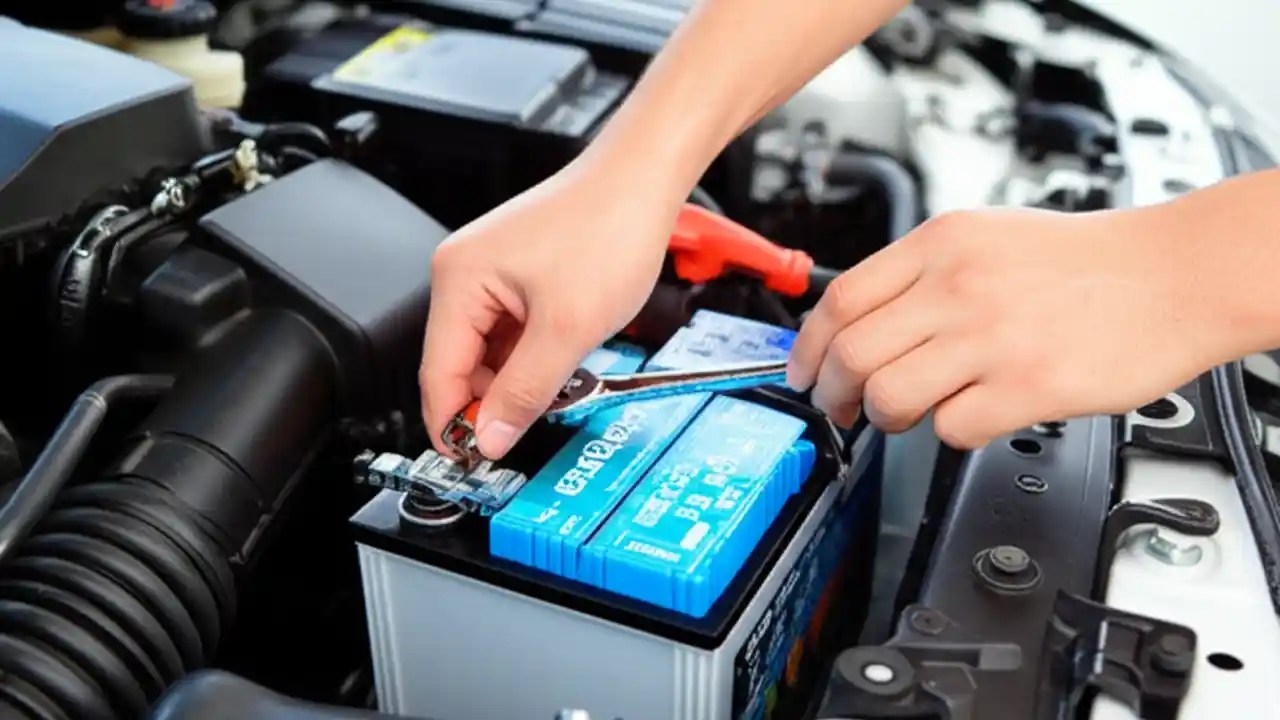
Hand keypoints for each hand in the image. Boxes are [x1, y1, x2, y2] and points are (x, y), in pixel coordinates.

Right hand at [420, 157, 682, 459]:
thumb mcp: (568, 330)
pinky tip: (560, 363)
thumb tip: (491, 436)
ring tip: (557, 389)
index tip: (474, 461)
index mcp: (459, 280)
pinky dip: (531, 355)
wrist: (644, 181)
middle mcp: (463, 271)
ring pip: (488, 351)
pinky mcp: (516, 272)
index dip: (453, 424)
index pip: (437, 374)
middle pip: (459, 364)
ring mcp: (489, 270)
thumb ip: (525, 392)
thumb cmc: (608, 228)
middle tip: (526, 430)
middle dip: (491, 401)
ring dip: (516, 379)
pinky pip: (510, 330)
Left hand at [786, 206, 1232, 448]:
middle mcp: (958, 286)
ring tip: (903, 414)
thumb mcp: (988, 236)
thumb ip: (922, 273)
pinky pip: (952, 428)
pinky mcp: (1029, 385)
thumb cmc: (1087, 260)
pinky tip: (968, 415)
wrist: (1174, 274)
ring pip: (890, 396)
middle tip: (839, 407)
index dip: (808, 346)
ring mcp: (992, 337)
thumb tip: (859, 322)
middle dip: (833, 393)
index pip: (842, 299)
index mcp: (942, 243)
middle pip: (853, 353)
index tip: (803, 371)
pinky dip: (949, 432)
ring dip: (885, 418)